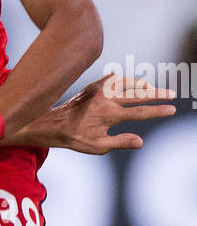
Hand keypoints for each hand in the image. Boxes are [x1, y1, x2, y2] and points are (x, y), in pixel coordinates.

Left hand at [48, 74, 175, 152]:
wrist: (54, 124)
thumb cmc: (76, 138)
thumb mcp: (98, 146)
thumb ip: (121, 142)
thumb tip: (141, 142)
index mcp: (109, 115)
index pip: (140, 112)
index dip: (158, 111)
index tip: (171, 109)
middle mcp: (106, 98)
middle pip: (139, 94)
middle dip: (157, 94)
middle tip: (172, 94)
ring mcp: (100, 89)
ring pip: (128, 82)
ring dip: (142, 85)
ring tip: (153, 89)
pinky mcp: (94, 84)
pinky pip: (114, 78)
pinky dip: (125, 80)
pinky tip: (130, 84)